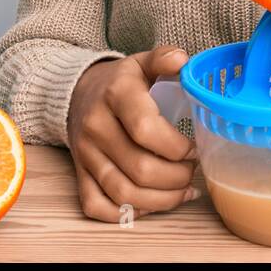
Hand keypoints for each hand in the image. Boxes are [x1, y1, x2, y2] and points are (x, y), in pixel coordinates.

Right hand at [66, 45, 198, 222]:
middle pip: (140, 169)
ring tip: (183, 191)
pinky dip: (127, 212)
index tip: (194, 148)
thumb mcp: (141, 62)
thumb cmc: (121, 82)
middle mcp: (96, 126)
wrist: (77, 93)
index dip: (176, 147)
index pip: (146, 130)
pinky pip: (97, 206)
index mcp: (116, 95)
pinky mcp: (79, 174)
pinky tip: (152, 204)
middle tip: (192, 171)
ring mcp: (85, 154)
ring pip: (123, 193)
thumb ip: (163, 58)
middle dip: (176, 178)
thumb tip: (182, 60)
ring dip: (160, 200)